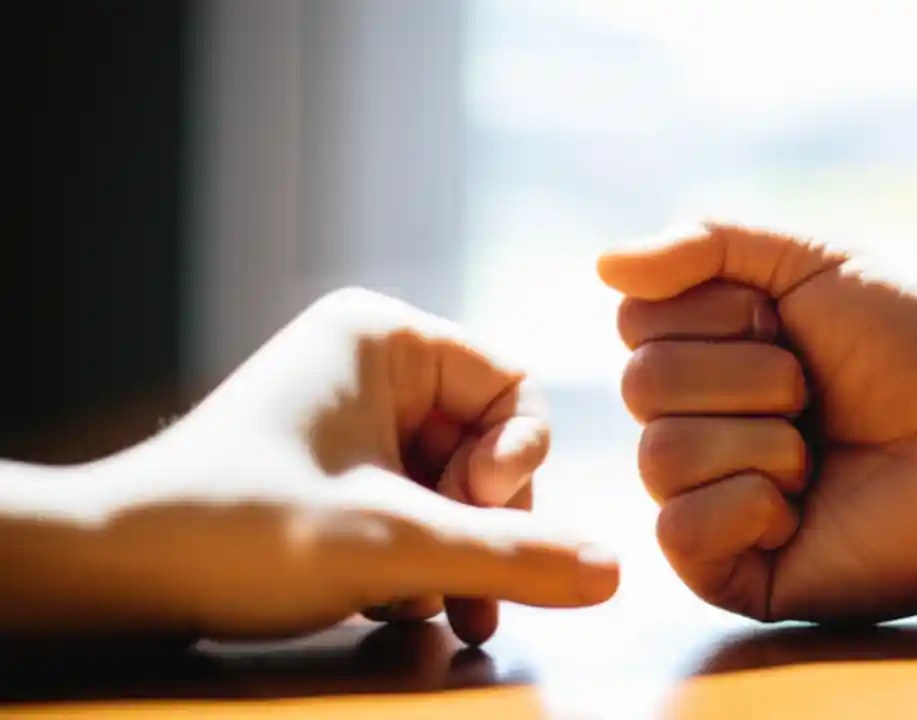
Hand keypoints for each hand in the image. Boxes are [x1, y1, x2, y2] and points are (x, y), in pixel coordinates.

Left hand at [26, 288, 616, 642]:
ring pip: (453, 484)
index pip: (513, 388)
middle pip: (488, 442)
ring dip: (457, 551)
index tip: (470, 512)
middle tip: (467, 588)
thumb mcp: (393, 543)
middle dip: (485, 522)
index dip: (516, 460)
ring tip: (441, 611)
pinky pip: (413, 502)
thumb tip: (614, 572)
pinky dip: (419, 556)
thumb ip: (513, 555)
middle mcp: (372, 364)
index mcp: (385, 337)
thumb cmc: (238, 528)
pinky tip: (399, 603)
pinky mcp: (336, 464)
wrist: (115, 569)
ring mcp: (352, 416)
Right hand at [599, 223, 916, 621]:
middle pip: (642, 384)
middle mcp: (689, 423)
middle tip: (815, 394)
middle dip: (751, 377)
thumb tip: (602, 263)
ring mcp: (702, 500)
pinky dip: (750, 507)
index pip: (637, 319)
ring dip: (765, 443)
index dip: (721, 313)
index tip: (792, 326)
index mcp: (702, 353)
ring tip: (817, 456)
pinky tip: (799, 510)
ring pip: (660, 457)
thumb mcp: (820, 263)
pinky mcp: (725, 570)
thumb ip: (711, 243)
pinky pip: (680, 532)